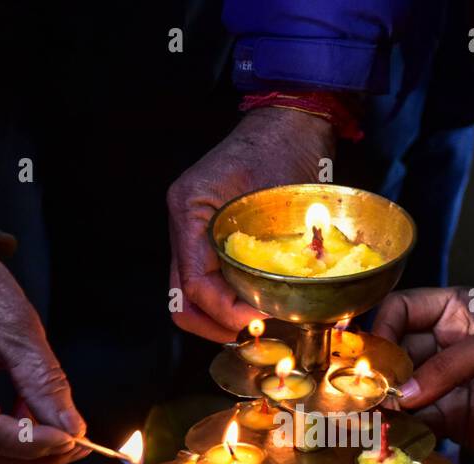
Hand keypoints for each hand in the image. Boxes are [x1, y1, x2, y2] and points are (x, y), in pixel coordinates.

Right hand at [0, 248, 88, 463]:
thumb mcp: (18, 331)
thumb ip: (45, 384)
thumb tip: (73, 430)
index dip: (34, 444)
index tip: (73, 440)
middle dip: (33, 458)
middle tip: (76, 444)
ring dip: (21, 456)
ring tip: (57, 432)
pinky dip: (6, 443)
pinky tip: (31, 419)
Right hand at [166, 108, 334, 341]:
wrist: (290, 123)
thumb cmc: (288, 148)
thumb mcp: (280, 203)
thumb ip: (267, 252)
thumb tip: (270, 304)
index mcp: (190, 209)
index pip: (195, 285)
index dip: (227, 312)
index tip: (260, 318)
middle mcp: (182, 223)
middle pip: (182, 300)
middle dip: (216, 324)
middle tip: (254, 330)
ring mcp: (190, 231)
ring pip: (189, 296)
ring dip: (220, 317)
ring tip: (256, 321)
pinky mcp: (205, 237)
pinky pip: (205, 281)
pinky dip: (226, 300)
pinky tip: (254, 304)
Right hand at [372, 287, 473, 455]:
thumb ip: (453, 363)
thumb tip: (403, 393)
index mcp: (455, 312)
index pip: (402, 309)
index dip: (383, 329)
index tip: (374, 359)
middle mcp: (443, 346)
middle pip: (394, 354)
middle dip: (379, 374)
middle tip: (367, 398)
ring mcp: (446, 385)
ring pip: (401, 391)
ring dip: (386, 406)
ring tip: (374, 421)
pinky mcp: (452, 421)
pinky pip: (418, 423)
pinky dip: (404, 430)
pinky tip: (393, 437)